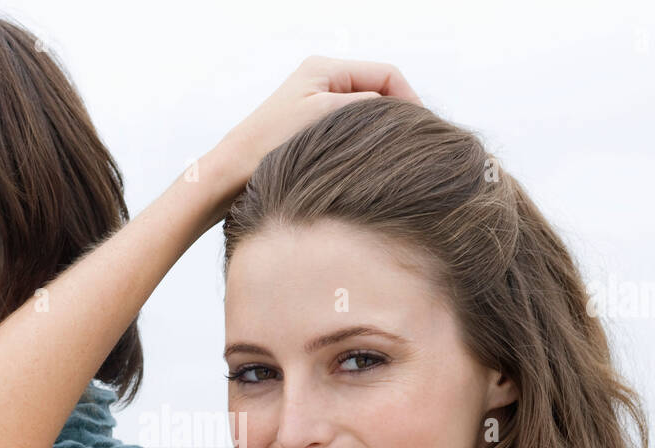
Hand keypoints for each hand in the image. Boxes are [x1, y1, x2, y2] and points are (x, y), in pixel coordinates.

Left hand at [210, 55, 420, 190]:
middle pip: (380, 89)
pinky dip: (366, 139)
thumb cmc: (268, 145)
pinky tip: (370, 159)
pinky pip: (352, 126)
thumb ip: (365, 106)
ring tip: (394, 153)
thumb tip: (399, 110)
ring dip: (382, 128)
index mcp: (324, 68)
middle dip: (399, 113)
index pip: (387, 73)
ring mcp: (318, 102)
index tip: (423, 129)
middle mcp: (322, 79)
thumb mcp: (323, 118)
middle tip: (414, 143)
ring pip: (367, 110)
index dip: (410, 99)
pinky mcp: (313, 125)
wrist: (231, 173)